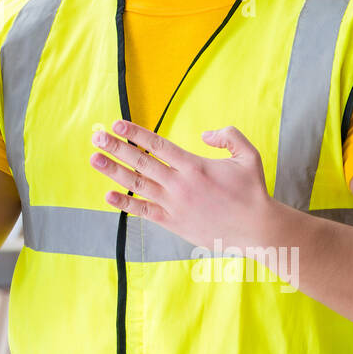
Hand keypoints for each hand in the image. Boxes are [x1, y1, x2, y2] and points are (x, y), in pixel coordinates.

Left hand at [89, 119, 283, 251]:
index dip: (135, 133)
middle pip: (141, 162)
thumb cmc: (253, 191)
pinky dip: (125, 204)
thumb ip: (229, 136)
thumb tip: (204, 133)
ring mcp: (174, 204)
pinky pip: (144, 211)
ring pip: (137, 185)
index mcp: (194, 165)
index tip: (116, 124)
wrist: (257, 230)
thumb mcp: (249, 155)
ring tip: (94, 158)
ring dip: (114, 171)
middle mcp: (180, 184)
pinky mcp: (173, 222)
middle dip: (116, 148)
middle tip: (96, 136)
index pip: (158, 144)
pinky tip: (108, 195)